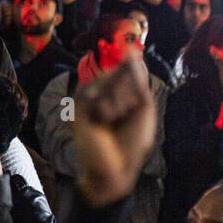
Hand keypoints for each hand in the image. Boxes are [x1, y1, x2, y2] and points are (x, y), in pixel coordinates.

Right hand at [73, 57, 157, 206]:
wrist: (116, 167)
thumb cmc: (132, 140)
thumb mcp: (143, 106)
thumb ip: (137, 79)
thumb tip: (130, 54)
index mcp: (121, 92)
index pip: (130, 68)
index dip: (136, 77)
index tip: (136, 99)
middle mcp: (104, 92)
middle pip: (121, 71)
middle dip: (130, 91)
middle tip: (125, 117)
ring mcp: (91, 98)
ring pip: (110, 79)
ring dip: (120, 99)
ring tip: (114, 120)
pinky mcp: (79, 106)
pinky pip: (95, 90)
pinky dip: (107, 105)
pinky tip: (104, 120)